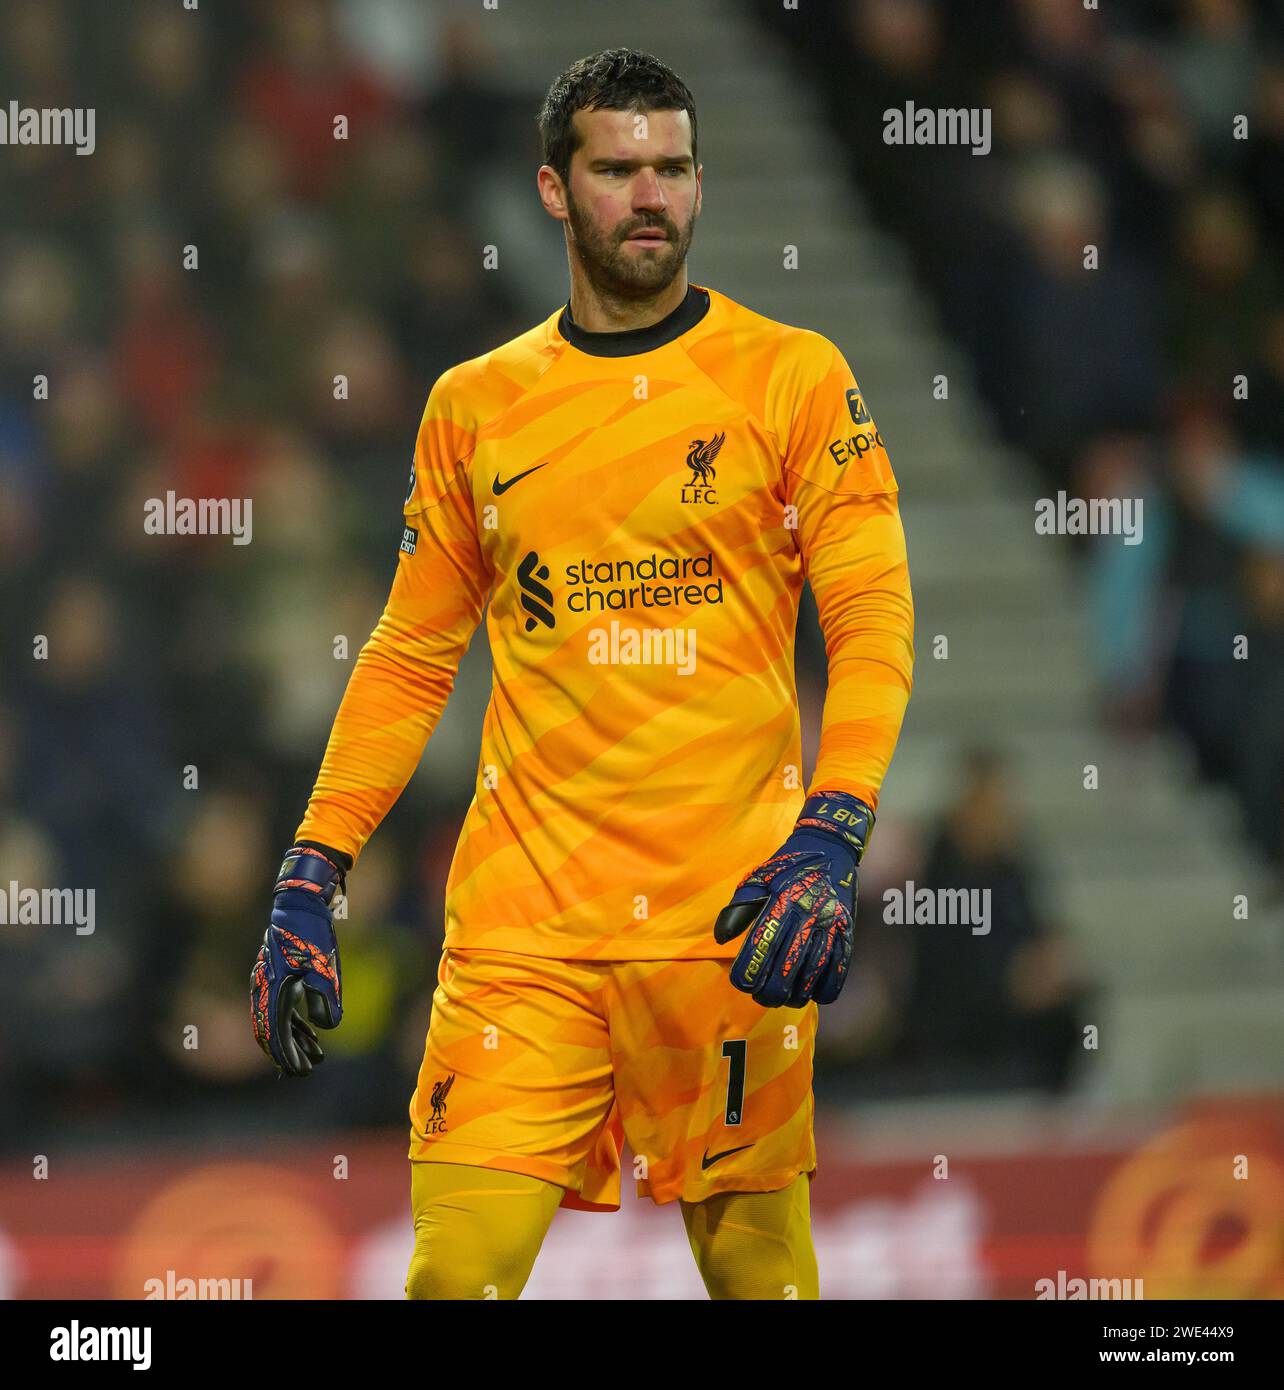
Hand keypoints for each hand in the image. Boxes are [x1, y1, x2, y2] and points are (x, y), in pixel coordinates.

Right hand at [250, 844, 345, 1075]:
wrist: (299, 903)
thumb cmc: (312, 934)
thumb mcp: (323, 967)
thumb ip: (324, 999)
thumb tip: (325, 1027)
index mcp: (273, 988)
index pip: (275, 1032)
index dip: (287, 1055)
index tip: (300, 1071)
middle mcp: (263, 988)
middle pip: (270, 1031)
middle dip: (287, 1053)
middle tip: (305, 1070)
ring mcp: (266, 981)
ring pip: (275, 1020)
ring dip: (293, 1040)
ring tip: (314, 1056)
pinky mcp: (275, 975)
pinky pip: (280, 1006)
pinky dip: (293, 1022)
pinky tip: (310, 1033)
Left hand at [714, 791, 872, 1007]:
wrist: (830, 847)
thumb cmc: (787, 866)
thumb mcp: (758, 878)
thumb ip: (739, 908)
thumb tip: (722, 938)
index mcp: (782, 900)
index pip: (763, 943)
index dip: (750, 969)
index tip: (742, 982)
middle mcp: (808, 913)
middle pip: (789, 964)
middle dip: (772, 989)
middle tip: (761, 996)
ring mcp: (831, 923)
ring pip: (814, 970)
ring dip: (797, 993)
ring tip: (783, 999)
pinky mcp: (847, 929)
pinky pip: (840, 966)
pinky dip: (827, 986)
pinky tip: (813, 994)